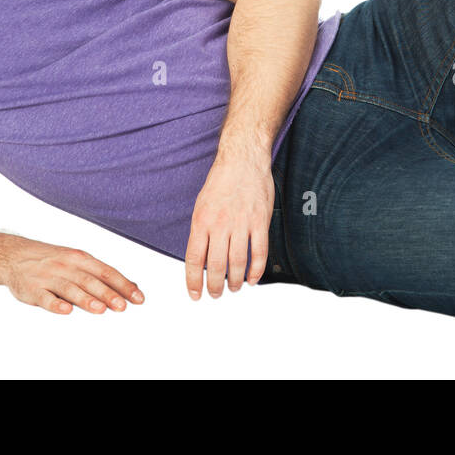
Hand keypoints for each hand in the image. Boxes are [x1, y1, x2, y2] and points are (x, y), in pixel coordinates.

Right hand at [0, 238, 143, 314]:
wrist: (14, 256)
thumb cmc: (52, 261)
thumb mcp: (78, 261)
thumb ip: (102, 275)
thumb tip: (132, 287)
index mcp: (80, 259)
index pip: (107, 272)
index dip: (123, 285)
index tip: (138, 298)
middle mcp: (67, 266)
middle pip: (90, 281)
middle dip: (108, 294)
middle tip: (123, 306)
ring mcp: (49, 278)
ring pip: (70, 289)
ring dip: (86, 299)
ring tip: (101, 309)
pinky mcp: (32, 290)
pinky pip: (45, 298)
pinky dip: (56, 304)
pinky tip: (66, 310)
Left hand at [185, 155, 274, 298]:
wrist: (243, 159)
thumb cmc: (221, 182)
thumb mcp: (201, 205)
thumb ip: (201, 231)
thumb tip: (201, 258)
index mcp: (202, 221)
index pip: (194, 259)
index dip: (193, 281)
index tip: (195, 295)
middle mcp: (220, 224)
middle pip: (216, 266)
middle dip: (215, 286)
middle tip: (216, 294)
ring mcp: (242, 223)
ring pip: (238, 263)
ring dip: (235, 281)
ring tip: (233, 288)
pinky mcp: (261, 221)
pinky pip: (259, 253)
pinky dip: (256, 270)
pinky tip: (252, 279)